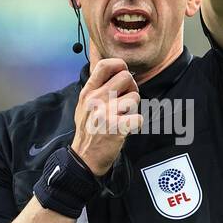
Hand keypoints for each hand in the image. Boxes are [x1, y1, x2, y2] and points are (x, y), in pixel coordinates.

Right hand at [71, 58, 142, 176]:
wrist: (84, 158)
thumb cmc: (87, 130)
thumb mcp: (84, 105)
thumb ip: (97, 88)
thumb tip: (117, 72)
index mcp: (88, 92)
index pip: (105, 65)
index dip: (119, 65)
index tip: (122, 75)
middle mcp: (96, 99)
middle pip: (126, 77)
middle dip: (131, 88)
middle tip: (126, 100)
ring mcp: (106, 113)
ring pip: (135, 97)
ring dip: (134, 107)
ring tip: (123, 116)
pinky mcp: (116, 127)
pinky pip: (138, 117)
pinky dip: (136, 124)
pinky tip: (126, 128)